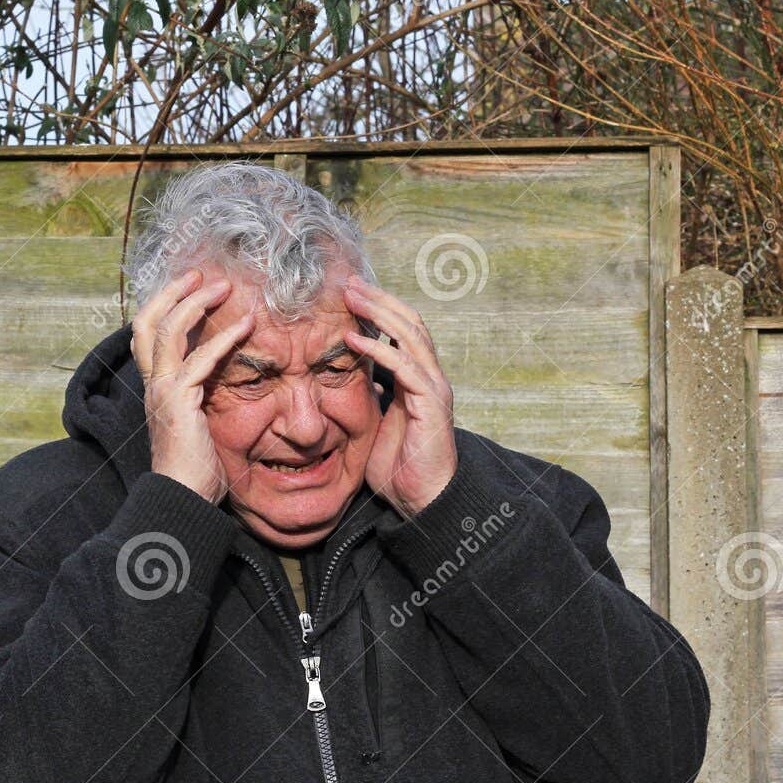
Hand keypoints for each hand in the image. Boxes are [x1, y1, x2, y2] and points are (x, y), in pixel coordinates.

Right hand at [132, 268, 254, 504]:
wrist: (182, 498)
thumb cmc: (196, 471)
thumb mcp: (199, 425)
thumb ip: (205, 399)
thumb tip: (230, 385)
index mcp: (154, 388)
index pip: (146, 336)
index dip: (163, 306)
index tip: (188, 287)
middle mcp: (152, 384)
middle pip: (147, 322)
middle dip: (171, 292)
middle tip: (198, 273)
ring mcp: (162, 390)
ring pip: (167, 330)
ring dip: (196, 303)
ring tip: (224, 285)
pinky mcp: (179, 400)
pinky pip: (201, 359)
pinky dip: (224, 338)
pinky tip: (247, 325)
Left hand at [341, 277, 457, 518]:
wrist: (422, 500)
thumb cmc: (400, 467)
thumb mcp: (377, 424)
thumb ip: (371, 398)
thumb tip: (356, 380)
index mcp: (418, 379)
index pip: (403, 331)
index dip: (380, 309)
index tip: (351, 294)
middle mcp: (430, 377)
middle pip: (409, 323)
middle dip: (379, 300)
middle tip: (349, 282)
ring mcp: (433, 388)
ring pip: (411, 335)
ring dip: (380, 313)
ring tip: (351, 297)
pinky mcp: (431, 403)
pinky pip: (404, 367)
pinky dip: (379, 349)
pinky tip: (354, 338)